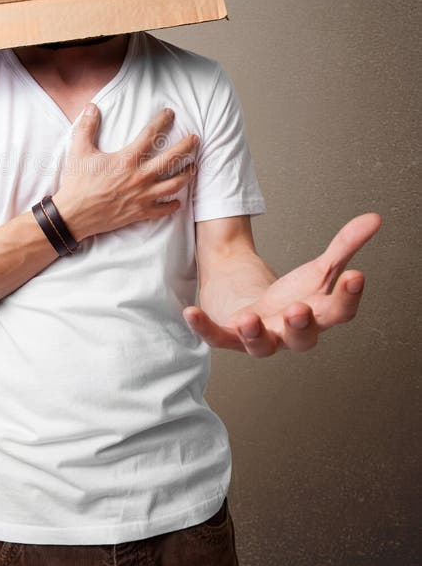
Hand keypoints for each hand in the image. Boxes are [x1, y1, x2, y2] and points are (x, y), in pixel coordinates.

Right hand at [52, 104, 197, 240]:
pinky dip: (174, 205)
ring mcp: (142, 196)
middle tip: (195, 139)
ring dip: (187, 174)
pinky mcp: (140, 213)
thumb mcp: (79, 151)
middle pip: (172, 159)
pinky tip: (178, 200)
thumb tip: (92, 106)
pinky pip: (164, 210)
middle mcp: (140, 177)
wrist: (74, 215)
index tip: (170, 113)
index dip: (162, 121)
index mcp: (127, 160)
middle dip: (187, 147)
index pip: (150, 135)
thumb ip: (87, 126)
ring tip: (194, 167)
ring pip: (174, 184)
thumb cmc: (77, 183)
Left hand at [183, 212, 381, 354]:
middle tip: (297, 309)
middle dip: (300, 325)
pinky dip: (204, 328)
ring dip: (255, 334)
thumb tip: (374, 219)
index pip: (339, 312)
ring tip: (248, 318)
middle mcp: (289, 332)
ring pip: (260, 346)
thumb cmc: (289, 293)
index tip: (356, 275)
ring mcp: (258, 337)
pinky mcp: (228, 335)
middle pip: (302, 338)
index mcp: (317, 315)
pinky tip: (191, 313)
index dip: (348, 296)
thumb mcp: (317, 268)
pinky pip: (216, 336)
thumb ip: (345, 246)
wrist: (248, 297)